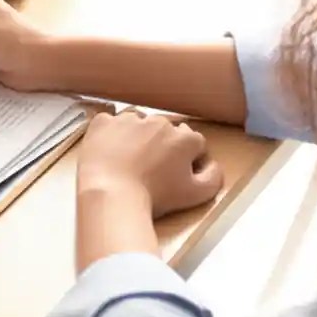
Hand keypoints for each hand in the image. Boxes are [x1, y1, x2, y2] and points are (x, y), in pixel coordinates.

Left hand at [77, 112, 223, 218]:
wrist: (110, 195)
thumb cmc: (154, 197)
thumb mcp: (196, 194)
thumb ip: (213, 177)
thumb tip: (212, 165)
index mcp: (184, 138)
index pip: (193, 143)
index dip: (186, 160)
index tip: (174, 175)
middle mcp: (159, 122)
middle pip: (165, 133)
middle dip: (161, 148)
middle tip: (150, 172)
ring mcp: (129, 119)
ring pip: (138, 125)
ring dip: (136, 138)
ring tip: (128, 163)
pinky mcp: (103, 122)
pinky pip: (109, 123)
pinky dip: (110, 135)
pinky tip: (108, 153)